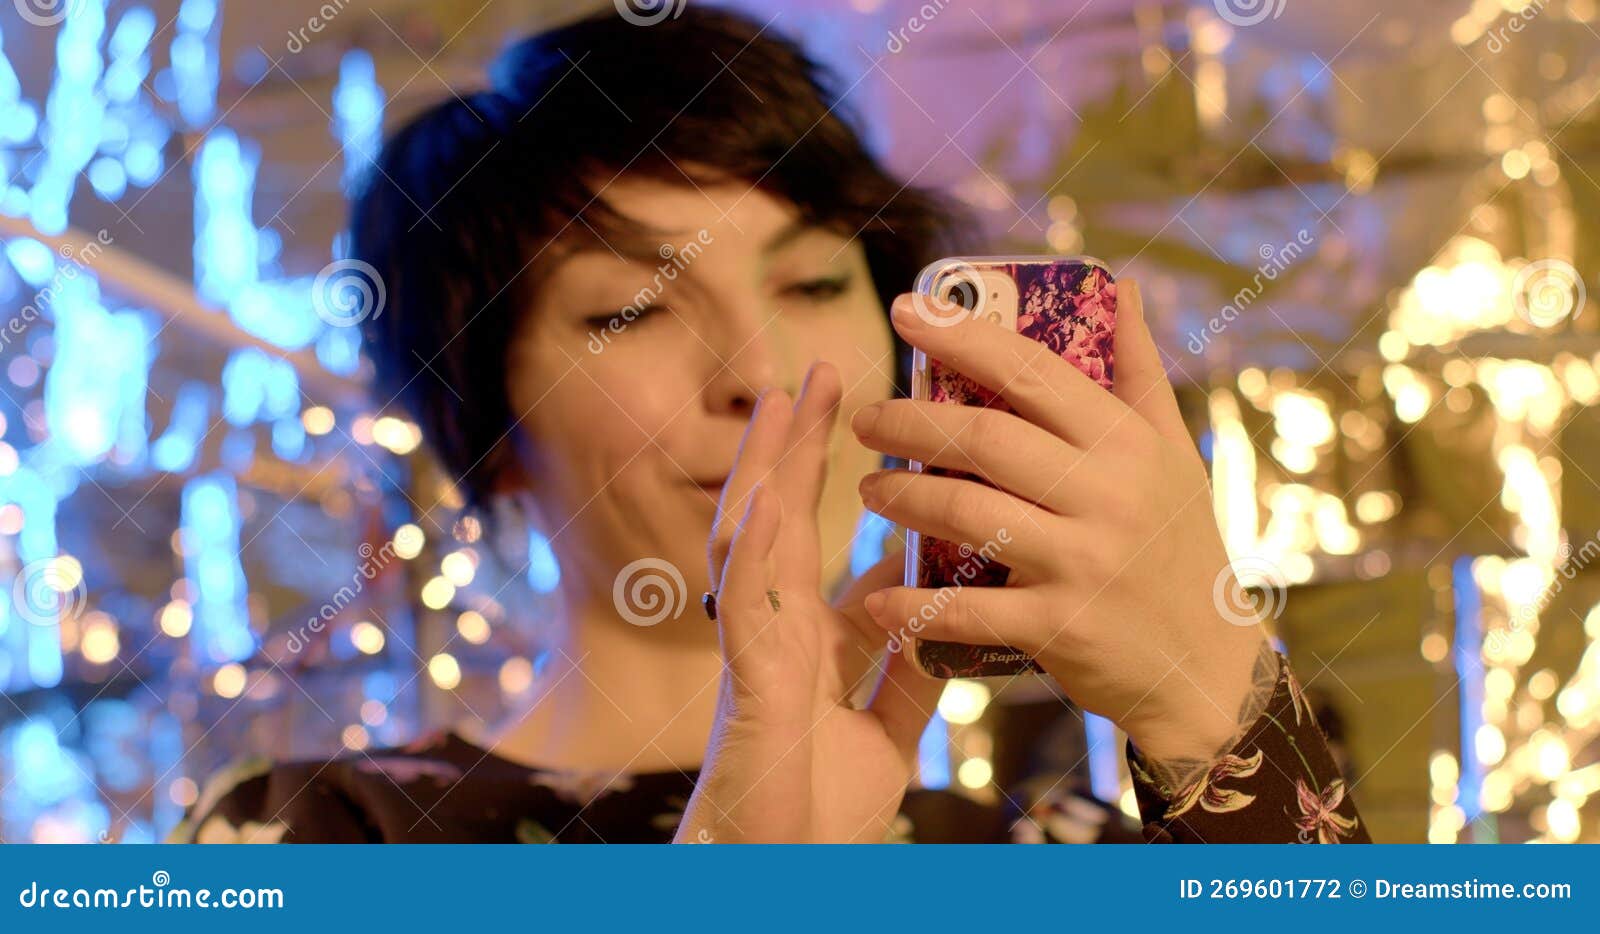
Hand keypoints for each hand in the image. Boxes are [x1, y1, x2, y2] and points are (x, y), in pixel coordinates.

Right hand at [675, 363, 944, 842]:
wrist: (785, 871)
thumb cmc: (820, 807)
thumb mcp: (886, 724)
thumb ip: (908, 665)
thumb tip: (938, 608)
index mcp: (804, 635)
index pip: (817, 535)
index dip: (829, 476)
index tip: (859, 416)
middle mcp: (773, 628)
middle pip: (779, 516)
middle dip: (797, 443)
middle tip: (821, 372)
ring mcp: (755, 648)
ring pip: (749, 539)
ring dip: (764, 467)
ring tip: (782, 401)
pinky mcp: (747, 682)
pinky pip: (746, 604)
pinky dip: (752, 547)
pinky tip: (765, 495)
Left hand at [851, 281, 1272, 784]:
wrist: (1208, 669)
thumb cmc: (1181, 549)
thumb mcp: (1173, 456)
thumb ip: (1139, 373)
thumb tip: (1120, 289)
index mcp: (1126, 443)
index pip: (1031, 370)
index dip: (961, 334)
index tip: (904, 308)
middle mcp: (1105, 495)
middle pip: (984, 437)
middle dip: (909, 420)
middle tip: (864, 418)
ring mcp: (1081, 562)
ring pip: (966, 513)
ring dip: (904, 497)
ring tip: (870, 489)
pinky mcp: (1061, 626)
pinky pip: (970, 611)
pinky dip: (916, 604)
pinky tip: (878, 598)